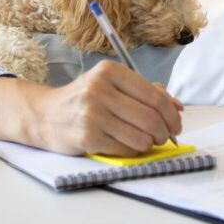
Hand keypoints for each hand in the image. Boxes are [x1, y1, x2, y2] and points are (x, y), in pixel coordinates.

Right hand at [30, 60, 182, 155]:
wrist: (45, 114)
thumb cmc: (83, 99)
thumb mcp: (109, 85)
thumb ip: (143, 91)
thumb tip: (177, 106)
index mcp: (109, 71)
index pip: (155, 95)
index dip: (172, 114)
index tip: (175, 124)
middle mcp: (99, 89)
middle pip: (152, 118)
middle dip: (165, 132)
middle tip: (164, 136)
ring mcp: (92, 114)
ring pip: (142, 137)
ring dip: (149, 144)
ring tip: (143, 140)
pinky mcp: (88, 137)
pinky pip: (126, 150)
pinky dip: (133, 151)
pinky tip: (126, 144)